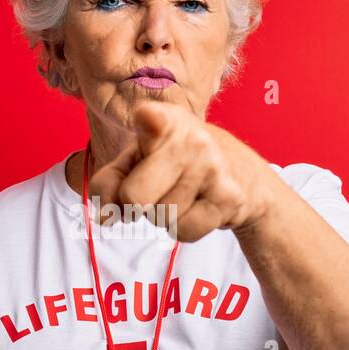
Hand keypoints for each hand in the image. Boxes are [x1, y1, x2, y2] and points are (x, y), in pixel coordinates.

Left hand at [88, 99, 275, 242]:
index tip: (149, 117)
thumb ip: (109, 182)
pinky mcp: (228, 196)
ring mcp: (213, 167)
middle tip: (156, 188)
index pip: (150, 119)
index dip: (149, 121)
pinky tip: (199, 206)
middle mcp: (191, 138)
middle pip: (134, 196)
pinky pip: (183, 232)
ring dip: (165, 216)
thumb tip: (105, 217)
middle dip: (137, 204)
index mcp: (164, 119)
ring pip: (160, 218)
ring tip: (183, 194)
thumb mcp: (137, 162)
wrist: (244, 177)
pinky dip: (184, 228)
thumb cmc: (175, 165)